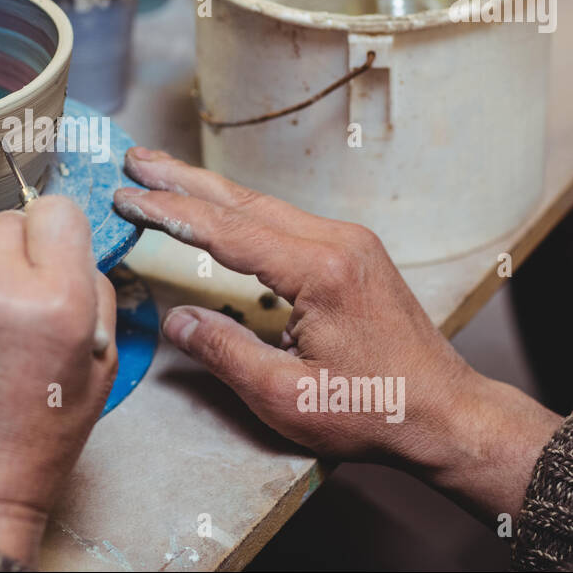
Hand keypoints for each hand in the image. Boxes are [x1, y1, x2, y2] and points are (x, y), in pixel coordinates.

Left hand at [0, 195, 117, 565]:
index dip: (58, 230)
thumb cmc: (36, 440)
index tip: (54, 252)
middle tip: (20, 293)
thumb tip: (76, 253)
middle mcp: (1, 288)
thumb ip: (96, 298)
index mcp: (60, 301)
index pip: (57, 210)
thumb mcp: (100, 372)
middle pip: (9, 218)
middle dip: (19, 248)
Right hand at [113, 147, 560, 521]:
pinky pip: (284, 221)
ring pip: (263, 205)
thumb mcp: (287, 395)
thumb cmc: (374, 410)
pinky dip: (240, 211)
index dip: (170, 212)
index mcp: (320, 271)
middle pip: (243, 201)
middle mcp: (336, 242)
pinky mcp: (352, 254)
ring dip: (209, 190)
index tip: (126, 196)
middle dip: (182, 178)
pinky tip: (217, 208)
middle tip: (134, 159)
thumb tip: (176, 319)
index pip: (227, 230)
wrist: (446, 413)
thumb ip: (225, 352)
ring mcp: (348, 243)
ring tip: (162, 173)